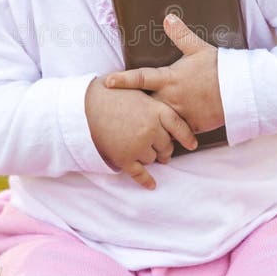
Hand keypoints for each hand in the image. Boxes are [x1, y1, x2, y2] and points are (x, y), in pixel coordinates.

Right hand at [85, 75, 197, 189]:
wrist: (83, 105)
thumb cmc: (109, 93)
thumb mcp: (137, 90)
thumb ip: (153, 103)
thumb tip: (165, 113)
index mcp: (156, 110)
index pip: (179, 127)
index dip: (187, 137)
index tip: (192, 145)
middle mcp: (151, 129)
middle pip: (166, 146)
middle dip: (163, 148)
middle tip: (158, 147)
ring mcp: (138, 145)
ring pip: (152, 159)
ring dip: (149, 157)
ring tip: (138, 149)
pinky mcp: (124, 158)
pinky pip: (139, 174)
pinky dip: (146, 181)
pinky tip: (152, 185)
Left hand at [105, 14, 223, 134]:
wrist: (240, 90)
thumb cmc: (219, 67)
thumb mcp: (199, 48)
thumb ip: (181, 35)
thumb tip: (168, 18)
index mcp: (170, 78)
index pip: (141, 78)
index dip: (123, 80)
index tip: (107, 82)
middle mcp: (171, 97)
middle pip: (144, 105)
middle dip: (133, 107)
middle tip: (118, 110)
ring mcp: (180, 113)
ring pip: (158, 122)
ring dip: (150, 123)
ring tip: (136, 128)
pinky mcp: (191, 126)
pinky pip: (175, 133)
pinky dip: (169, 133)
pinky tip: (162, 136)